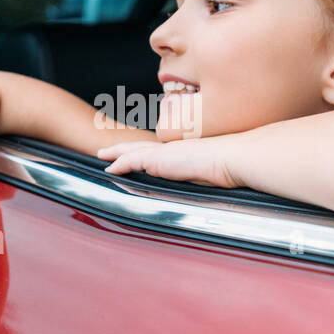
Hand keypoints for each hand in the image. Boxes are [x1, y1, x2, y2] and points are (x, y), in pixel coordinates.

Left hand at [96, 135, 243, 187]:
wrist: (232, 158)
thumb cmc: (230, 167)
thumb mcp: (214, 174)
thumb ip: (204, 177)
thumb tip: (207, 187)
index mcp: (184, 151)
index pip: (159, 150)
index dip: (146, 151)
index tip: (137, 153)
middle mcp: (172, 148)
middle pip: (140, 146)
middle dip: (124, 148)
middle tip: (110, 150)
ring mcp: (164, 152)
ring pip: (132, 151)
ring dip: (116, 153)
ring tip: (102, 155)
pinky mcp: (158, 159)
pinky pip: (132, 161)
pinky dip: (119, 164)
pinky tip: (109, 169)